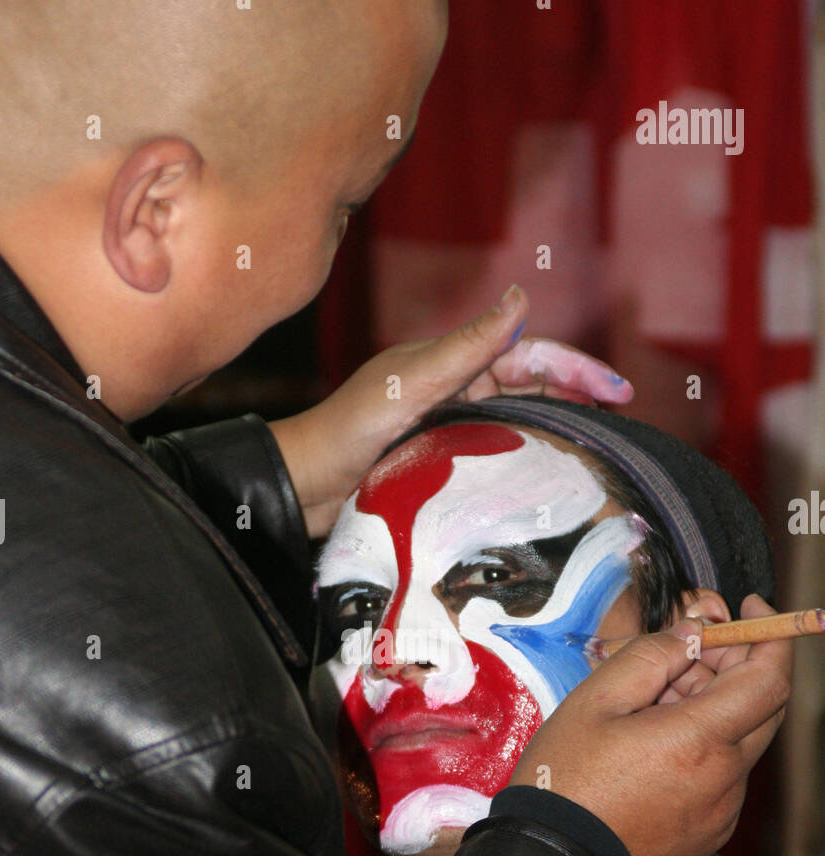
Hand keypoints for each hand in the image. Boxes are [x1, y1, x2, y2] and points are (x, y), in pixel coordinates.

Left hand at [269, 285, 633, 536]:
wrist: (303, 489)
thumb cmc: (347, 429)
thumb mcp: (410, 382)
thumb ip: (466, 346)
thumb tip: (520, 297)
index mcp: (451, 362)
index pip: (529, 356)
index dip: (576, 369)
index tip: (617, 393)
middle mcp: (456, 391)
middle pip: (533, 389)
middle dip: (579, 400)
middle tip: (621, 426)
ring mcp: (450, 429)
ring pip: (519, 424)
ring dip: (558, 433)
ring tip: (598, 456)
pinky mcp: (442, 466)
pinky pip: (498, 459)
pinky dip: (528, 464)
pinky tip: (549, 484)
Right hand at [508, 598, 792, 855]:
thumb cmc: (566, 782)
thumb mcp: (596, 700)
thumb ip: (651, 655)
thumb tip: (691, 634)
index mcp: (700, 740)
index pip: (770, 677)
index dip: (768, 634)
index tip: (749, 610)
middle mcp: (725, 778)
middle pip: (763, 707)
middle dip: (736, 667)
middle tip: (688, 652)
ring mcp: (721, 811)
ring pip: (739, 741)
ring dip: (714, 709)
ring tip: (652, 705)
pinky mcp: (709, 833)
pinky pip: (722, 776)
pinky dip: (704, 747)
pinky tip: (654, 747)